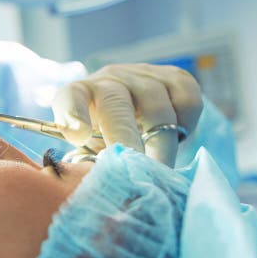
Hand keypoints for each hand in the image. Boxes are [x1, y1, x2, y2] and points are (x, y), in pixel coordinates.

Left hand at [52, 63, 202, 165]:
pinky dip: (185, 124)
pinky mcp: (174, 76)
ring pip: (156, 107)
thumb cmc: (107, 133)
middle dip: (126, 138)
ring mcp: (142, 75)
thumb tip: (103, 183)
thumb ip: (92, 160)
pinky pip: (186, 101)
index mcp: (78, 94)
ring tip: (160, 168)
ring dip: (161, 144)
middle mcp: (108, 79)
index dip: (73, 113)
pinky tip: (176, 136)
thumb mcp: (93, 146)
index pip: (70, 97)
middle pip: (115, 104)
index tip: (78, 135)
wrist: (140, 109)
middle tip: (135, 168)